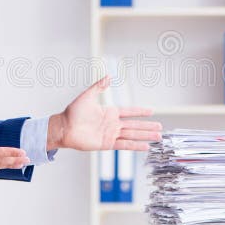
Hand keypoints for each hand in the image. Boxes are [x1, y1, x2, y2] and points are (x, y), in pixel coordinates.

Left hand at [47, 76, 162, 151]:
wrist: (64, 128)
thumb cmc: (73, 112)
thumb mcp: (87, 96)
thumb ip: (99, 87)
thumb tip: (108, 77)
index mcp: (110, 112)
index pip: (129, 111)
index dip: (140, 111)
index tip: (151, 111)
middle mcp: (112, 124)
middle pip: (135, 125)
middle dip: (148, 126)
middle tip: (160, 128)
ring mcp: (111, 134)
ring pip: (133, 135)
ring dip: (145, 136)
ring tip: (158, 138)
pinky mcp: (107, 144)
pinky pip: (124, 145)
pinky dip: (135, 146)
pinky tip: (145, 147)